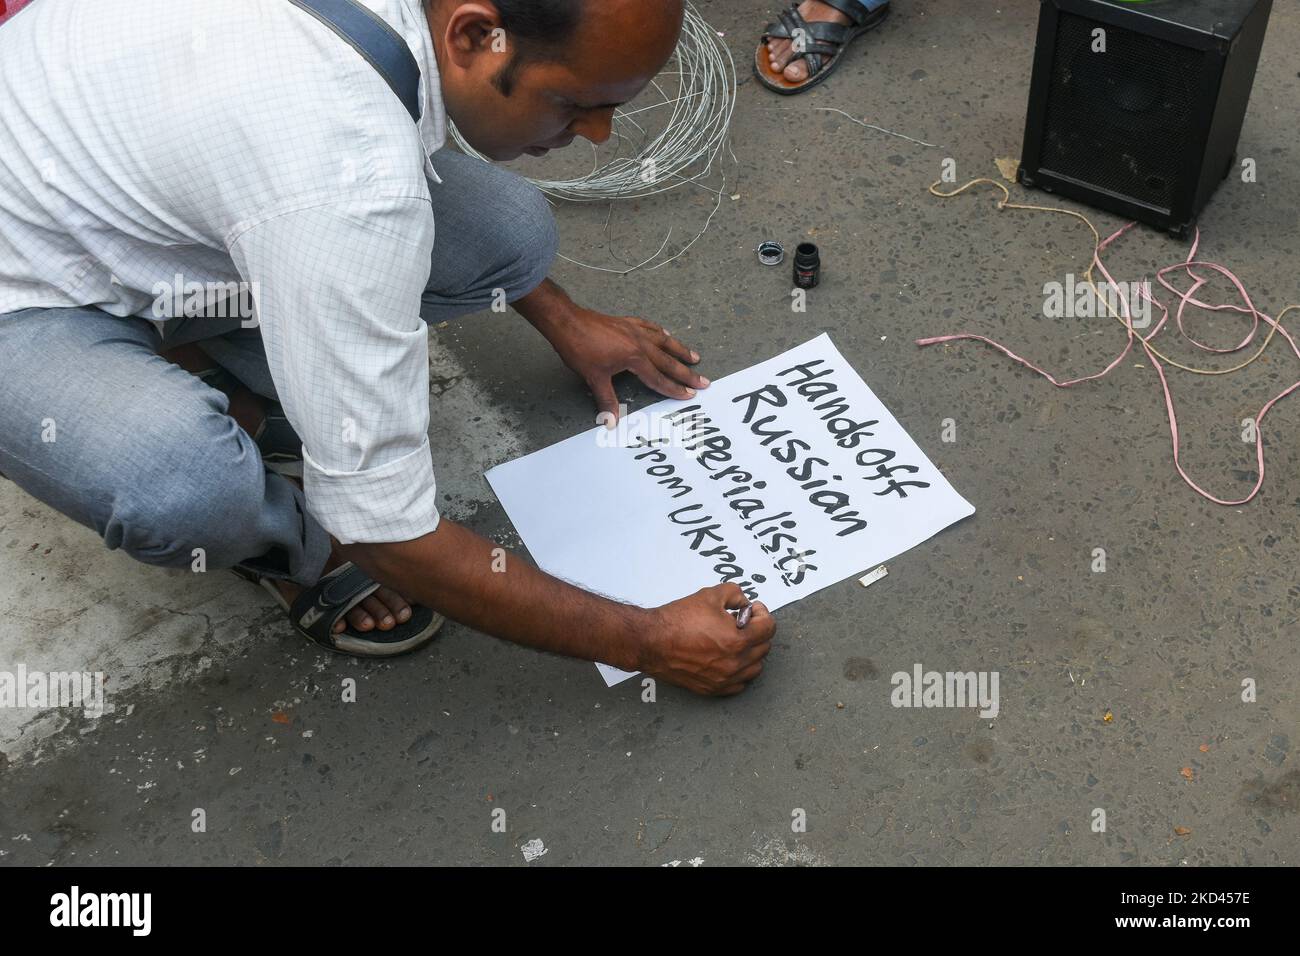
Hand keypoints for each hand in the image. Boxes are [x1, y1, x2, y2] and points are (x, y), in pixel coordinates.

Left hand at [541, 306, 709, 421]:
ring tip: (694, 356)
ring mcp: (634, 330)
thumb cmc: (580, 349)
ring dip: (680, 350)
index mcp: (635, 358)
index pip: (658, 378)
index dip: (675, 389)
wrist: (567, 322)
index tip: (690, 395)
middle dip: (686, 373)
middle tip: (704, 381)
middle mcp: (640, 343)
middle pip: (668, 360)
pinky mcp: (626, 323)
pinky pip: (650, 327)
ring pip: (664, 341)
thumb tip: (611, 422)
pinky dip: (660, 333)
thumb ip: (606, 400)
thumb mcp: (594, 378)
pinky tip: (666, 334)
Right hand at [641, 585, 774, 695]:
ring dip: (752, 652)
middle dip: (757, 630)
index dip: (763, 614)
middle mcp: (734, 664)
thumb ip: (734, 594)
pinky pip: (739, 684)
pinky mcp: (713, 689)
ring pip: (755, 668)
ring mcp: (724, 679)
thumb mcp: (710, 595)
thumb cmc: (676, 621)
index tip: (754, 609)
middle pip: (764, 647)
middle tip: (744, 621)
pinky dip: (740, 671)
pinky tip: (731, 659)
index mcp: (737, 640)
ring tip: (738, 640)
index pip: (768, 628)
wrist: (651, 641)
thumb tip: (743, 602)